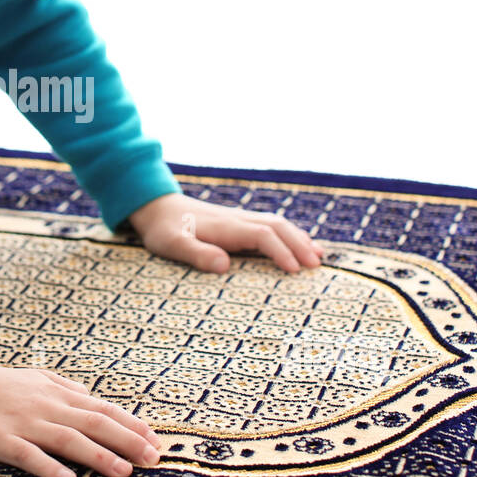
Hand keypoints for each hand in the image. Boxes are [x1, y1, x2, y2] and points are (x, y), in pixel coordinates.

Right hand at [0, 349, 161, 476]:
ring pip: (68, 439)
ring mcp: (22, 423)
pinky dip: (49, 467)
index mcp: (55, 393)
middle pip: (94, 423)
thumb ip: (63, 387)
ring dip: (98, 456)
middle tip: (152, 458)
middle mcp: (45, 406)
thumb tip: (90, 396)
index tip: (154, 439)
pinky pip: (27, 455)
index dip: (131, 424)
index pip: (102, 408)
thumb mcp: (32, 378)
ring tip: (123, 471)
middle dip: (127, 441)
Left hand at [127, 192, 325, 274]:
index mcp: (225, 226)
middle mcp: (237, 219)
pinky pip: (270, 226)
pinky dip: (289, 235)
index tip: (295, 270)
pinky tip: (299, 245)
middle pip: (277, 226)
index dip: (280, 251)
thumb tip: (224, 265)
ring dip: (299, 238)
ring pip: (277, 224)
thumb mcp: (171, 244)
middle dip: (299, 244)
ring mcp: (239, 219)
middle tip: (317, 266)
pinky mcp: (238, 223)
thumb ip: (196, 253)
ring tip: (319, 257)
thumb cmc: (162, 230)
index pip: (262, 235)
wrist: (156, 206)